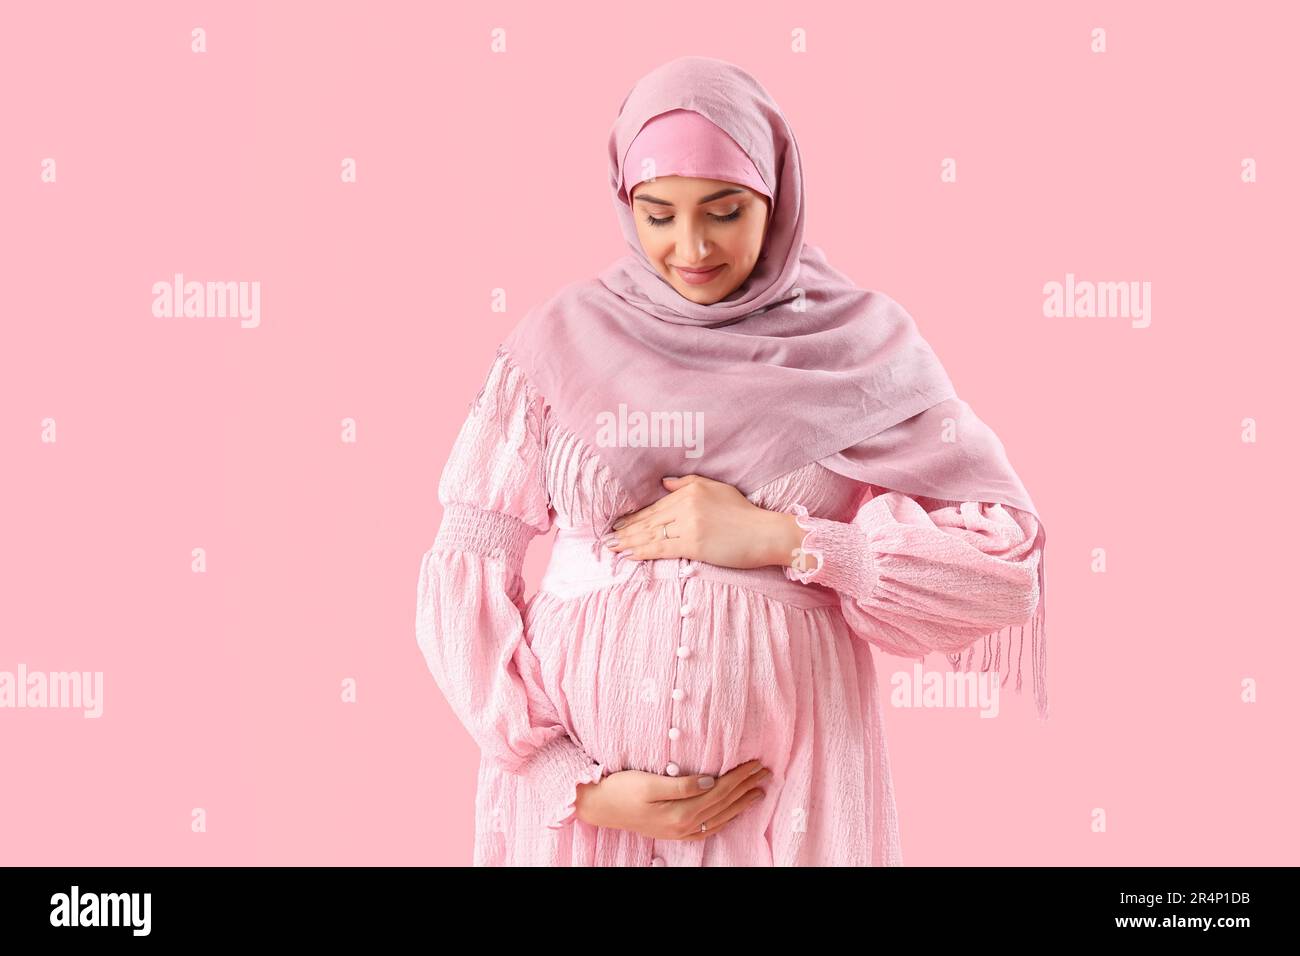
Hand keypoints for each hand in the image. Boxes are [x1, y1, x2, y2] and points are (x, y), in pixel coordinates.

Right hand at [574, 758, 771, 839]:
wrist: (598, 807)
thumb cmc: (621, 789)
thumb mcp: (649, 782)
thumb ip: (682, 784)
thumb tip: (711, 781)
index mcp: (681, 812)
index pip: (720, 790)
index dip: (740, 777)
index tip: (757, 763)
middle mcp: (684, 825)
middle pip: (724, 803)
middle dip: (746, 788)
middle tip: (767, 774)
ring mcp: (679, 831)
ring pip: (719, 817)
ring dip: (740, 804)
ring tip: (758, 793)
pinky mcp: (673, 832)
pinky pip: (707, 828)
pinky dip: (723, 820)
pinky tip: (730, 814)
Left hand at [604, 475, 806, 569]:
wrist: (765, 533)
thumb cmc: (744, 513)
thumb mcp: (716, 488)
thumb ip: (688, 483)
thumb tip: (663, 483)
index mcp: (690, 490)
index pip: (655, 506)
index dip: (633, 517)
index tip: (617, 524)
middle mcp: (686, 504)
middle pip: (649, 520)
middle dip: (626, 530)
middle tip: (606, 538)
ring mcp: (689, 524)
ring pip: (652, 534)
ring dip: (629, 542)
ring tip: (612, 548)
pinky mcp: (694, 543)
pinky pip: (662, 548)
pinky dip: (643, 551)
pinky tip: (629, 555)